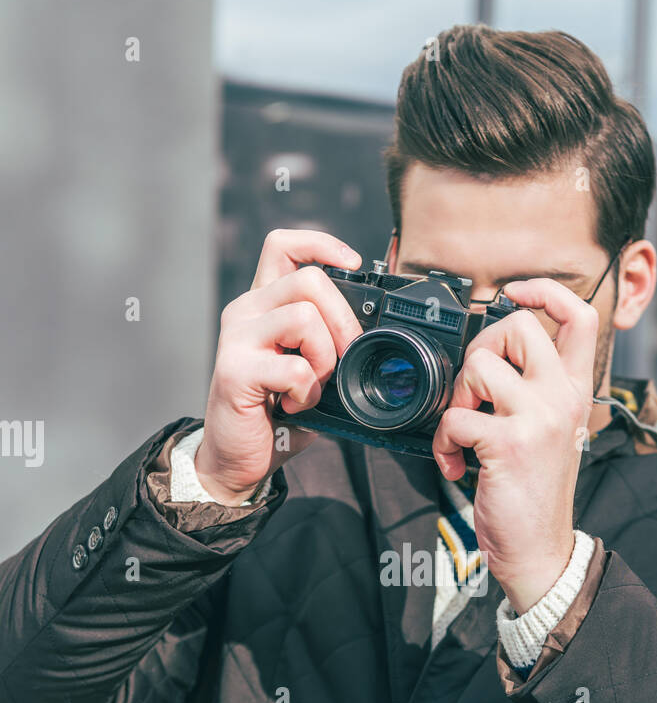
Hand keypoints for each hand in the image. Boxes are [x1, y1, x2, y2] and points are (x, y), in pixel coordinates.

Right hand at [195, 230, 363, 503]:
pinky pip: (294, 368)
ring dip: (325, 359)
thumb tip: (374, 332)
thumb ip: (327, 341)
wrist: (236, 458)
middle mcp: (245, 311)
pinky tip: (295, 406)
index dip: (321, 244)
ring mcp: (236, 338)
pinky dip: (307, 392)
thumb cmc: (276, 414)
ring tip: (313, 386)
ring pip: (304, 318)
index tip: (353, 264)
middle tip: (343, 359)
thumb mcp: (308, 368)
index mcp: (263, 303)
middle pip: (310, 280)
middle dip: (343, 321)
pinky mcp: (235, 370)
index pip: (283, 245)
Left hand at [431, 280, 596, 613]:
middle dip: (481, 347)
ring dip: (457, 397)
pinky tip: (454, 463)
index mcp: (576, 391)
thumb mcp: (551, 432)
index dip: (543, 291)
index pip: (579, 317)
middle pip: (517, 327)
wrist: (540, 549)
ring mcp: (537, 419)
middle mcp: (563, 397)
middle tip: (474, 389)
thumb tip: (493, 355)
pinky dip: (444, 441)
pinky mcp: (507, 444)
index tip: (513, 294)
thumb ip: (534, 391)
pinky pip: (456, 417)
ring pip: (479, 365)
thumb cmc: (535, 491)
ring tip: (462, 430)